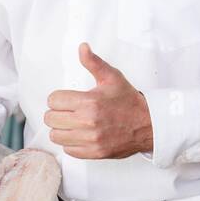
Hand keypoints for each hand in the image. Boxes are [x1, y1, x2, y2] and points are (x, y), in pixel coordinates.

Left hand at [44, 43, 153, 159]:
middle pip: (50, 119)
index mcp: (89, 102)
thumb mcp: (112, 77)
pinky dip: (71, 143)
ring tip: (72, 124)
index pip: (53, 101)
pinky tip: (80, 135)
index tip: (66, 100)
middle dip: (57, 113)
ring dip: (61, 129)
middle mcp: (88, 122)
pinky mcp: (95, 153)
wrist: (149, 125)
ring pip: (55, 136)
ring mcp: (91, 139)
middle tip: (68, 111)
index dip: (58, 99)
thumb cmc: (129, 101)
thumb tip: (82, 48)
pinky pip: (68, 150)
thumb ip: (93, 62)